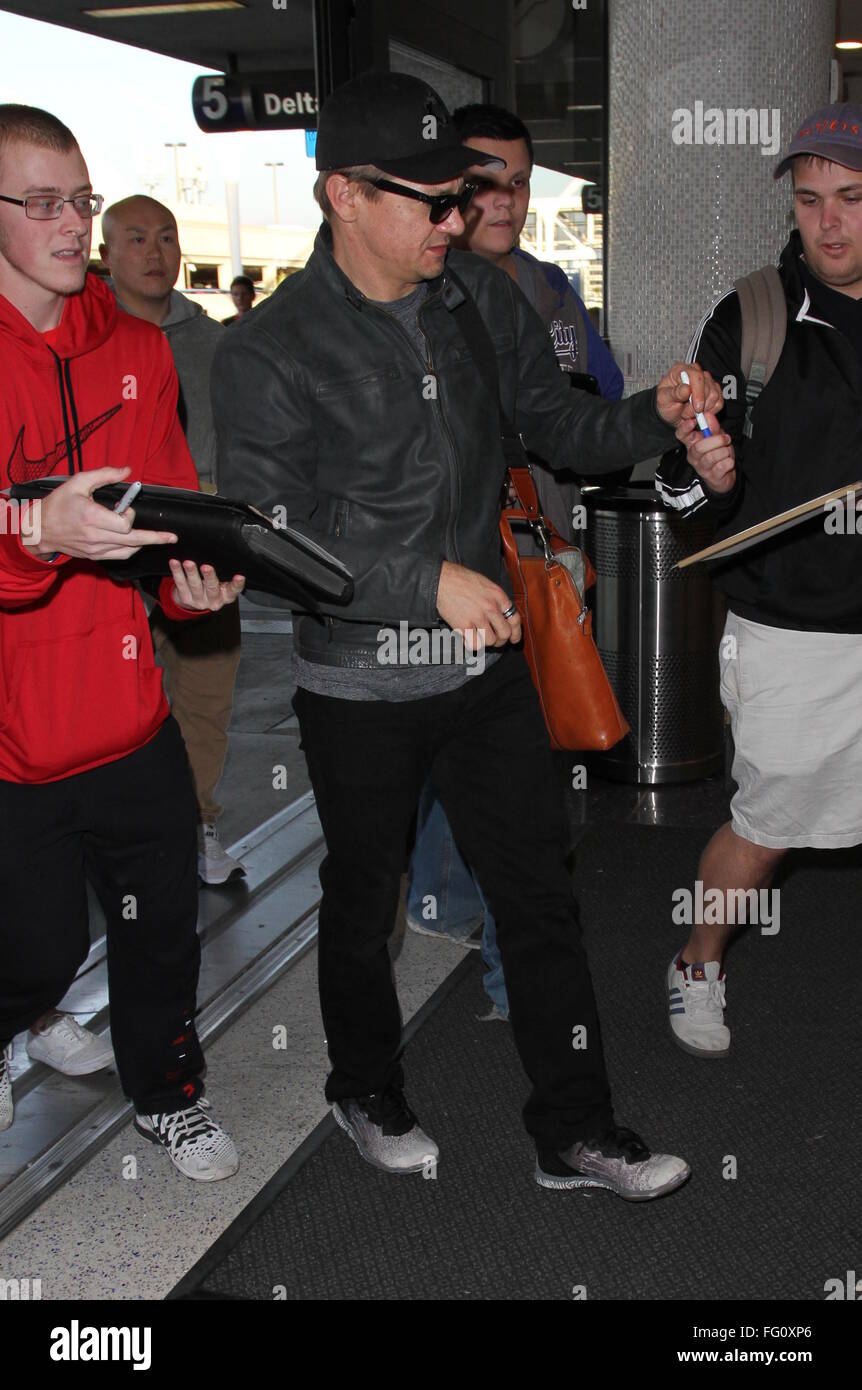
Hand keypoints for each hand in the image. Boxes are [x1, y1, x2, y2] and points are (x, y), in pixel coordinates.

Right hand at [22, 466, 178, 560]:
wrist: (39, 529)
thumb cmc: (58, 504)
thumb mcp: (78, 482)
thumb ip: (104, 475)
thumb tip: (127, 471)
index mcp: (92, 518)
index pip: (124, 524)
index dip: (130, 515)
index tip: (126, 508)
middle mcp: (95, 537)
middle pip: (133, 541)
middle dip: (155, 538)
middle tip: (172, 538)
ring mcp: (95, 549)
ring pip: (128, 550)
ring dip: (144, 543)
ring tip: (158, 538)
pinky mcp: (94, 556)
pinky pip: (120, 556)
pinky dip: (131, 549)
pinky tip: (138, 543)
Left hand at [169, 558, 245, 610]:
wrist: (195, 599)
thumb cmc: (213, 586)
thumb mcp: (223, 583)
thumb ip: (226, 574)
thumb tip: (228, 554)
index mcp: (226, 596)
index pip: (234, 590)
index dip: (237, 584)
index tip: (240, 576)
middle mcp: (213, 600)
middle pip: (212, 588)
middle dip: (209, 577)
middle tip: (206, 567)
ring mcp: (198, 600)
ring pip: (195, 585)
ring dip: (191, 573)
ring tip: (188, 563)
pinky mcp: (185, 598)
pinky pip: (180, 583)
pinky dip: (177, 572)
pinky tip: (175, 563)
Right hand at [436, 560, 520, 652]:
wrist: (441, 579)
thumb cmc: (461, 579)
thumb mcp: (485, 584)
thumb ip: (496, 599)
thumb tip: (502, 615)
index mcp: (497, 595)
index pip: (515, 618)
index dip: (516, 632)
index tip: (514, 638)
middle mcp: (490, 607)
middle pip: (505, 633)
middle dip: (501, 640)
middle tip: (496, 640)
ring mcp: (477, 617)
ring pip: (490, 640)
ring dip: (486, 642)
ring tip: (481, 637)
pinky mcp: (463, 626)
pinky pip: (474, 644)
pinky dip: (473, 644)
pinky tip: (470, 638)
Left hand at [656, 362, 723, 428]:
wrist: (670, 411)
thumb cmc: (665, 402)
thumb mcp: (663, 399)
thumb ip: (674, 393)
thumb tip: (686, 388)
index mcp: (681, 370)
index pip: (696, 376)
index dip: (698, 393)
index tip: (696, 408)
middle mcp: (696, 372)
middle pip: (709, 387)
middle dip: (699, 406)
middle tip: (686, 414)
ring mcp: (707, 380)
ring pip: (715, 396)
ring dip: (703, 410)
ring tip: (689, 413)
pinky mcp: (714, 390)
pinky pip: (719, 402)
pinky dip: (710, 411)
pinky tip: (699, 413)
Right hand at [675, 413, 735, 493]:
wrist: (725, 475)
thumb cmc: (719, 454)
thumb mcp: (717, 437)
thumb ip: (713, 427)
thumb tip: (708, 415)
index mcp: (692, 443)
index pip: (681, 435)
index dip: (684, 428)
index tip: (693, 422)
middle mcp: (694, 456)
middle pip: (699, 447)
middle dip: (716, 441)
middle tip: (726, 439)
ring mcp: (701, 468)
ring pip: (711, 457)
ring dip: (724, 452)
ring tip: (727, 452)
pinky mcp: (711, 477)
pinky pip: (721, 466)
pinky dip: (729, 462)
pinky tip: (728, 462)